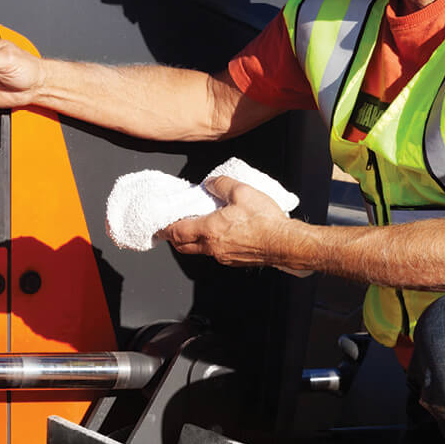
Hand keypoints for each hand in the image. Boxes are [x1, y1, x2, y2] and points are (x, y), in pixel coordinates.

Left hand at [158, 176, 294, 266]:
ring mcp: (223, 256)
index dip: (165, 228)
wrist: (285, 243)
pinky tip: (219, 233)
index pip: (177, 232)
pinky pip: (215, 252)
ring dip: (193, 240)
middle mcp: (213, 247)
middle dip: (174, 238)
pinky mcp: (235, 260)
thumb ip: (222, 184)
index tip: (159, 225)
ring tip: (196, 226)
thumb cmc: (265, 221)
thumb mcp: (242, 192)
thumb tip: (212, 183)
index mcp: (209, 230)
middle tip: (170, 228)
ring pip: (199, 250)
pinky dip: (210, 243)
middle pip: (183, 246)